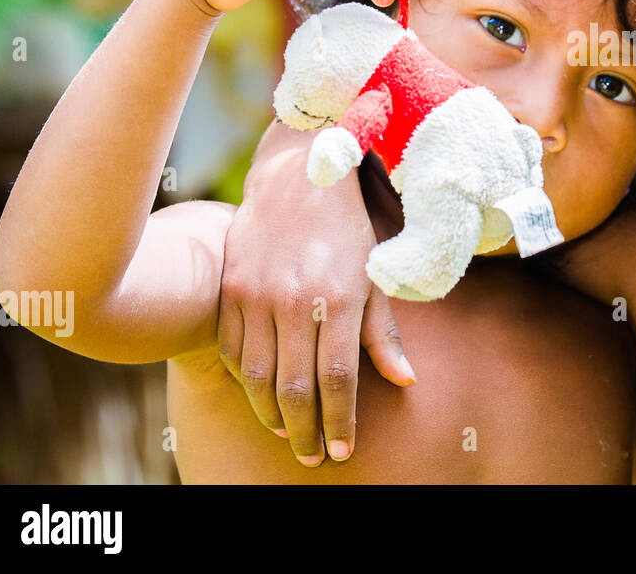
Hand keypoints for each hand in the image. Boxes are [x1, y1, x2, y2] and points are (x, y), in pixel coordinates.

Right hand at [218, 121, 414, 466]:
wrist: (298, 178)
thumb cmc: (347, 232)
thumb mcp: (374, 276)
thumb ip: (383, 332)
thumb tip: (404, 380)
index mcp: (338, 299)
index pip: (337, 380)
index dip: (339, 422)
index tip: (342, 451)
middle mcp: (294, 300)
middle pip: (295, 388)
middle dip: (304, 432)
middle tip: (311, 456)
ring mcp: (256, 294)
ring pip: (256, 376)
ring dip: (271, 414)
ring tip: (286, 432)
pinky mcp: (231, 287)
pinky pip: (231, 349)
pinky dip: (243, 380)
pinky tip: (258, 394)